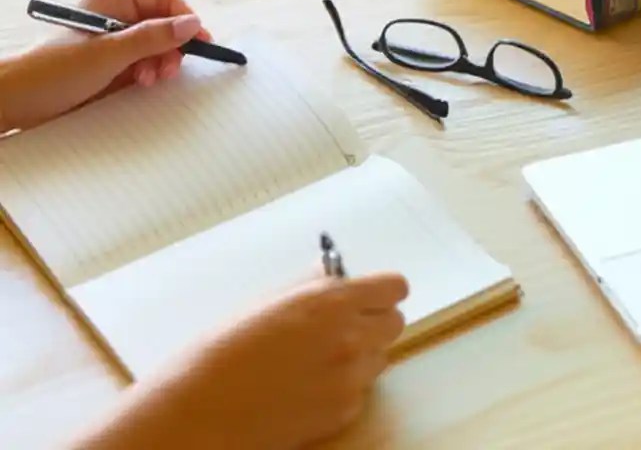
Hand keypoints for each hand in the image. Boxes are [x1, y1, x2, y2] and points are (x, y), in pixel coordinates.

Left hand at [0, 0, 210, 131]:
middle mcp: (115, 14)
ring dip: (161, 60)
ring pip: (156, 42)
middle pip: (163, 20)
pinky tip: (141, 83)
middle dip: (172, 44)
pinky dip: (149, 71)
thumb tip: (194, 24)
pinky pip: (144, 60)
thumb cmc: (59, 69)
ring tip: (150, 79)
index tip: (197, 39)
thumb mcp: (111, 52)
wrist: (21, 99)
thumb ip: (154, 37)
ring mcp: (114, 38)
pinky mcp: (112, 60)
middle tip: (169, 68)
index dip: (181, 14)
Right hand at [72, 272, 409, 449]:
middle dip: (373, 320)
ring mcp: (352, 379)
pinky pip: (363, 389)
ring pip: (380, 356)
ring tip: (317, 359)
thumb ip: (311, 286)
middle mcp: (351, 338)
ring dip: (362, 354)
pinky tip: (308, 386)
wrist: (199, 413)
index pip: (394, 287)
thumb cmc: (220, 352)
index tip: (366, 295)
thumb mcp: (267, 303)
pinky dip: (346, 385)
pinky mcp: (346, 411)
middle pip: (394, 322)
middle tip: (341, 326)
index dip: (380, 291)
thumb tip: (335, 274)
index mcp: (331, 302)